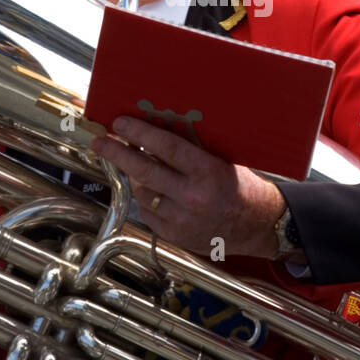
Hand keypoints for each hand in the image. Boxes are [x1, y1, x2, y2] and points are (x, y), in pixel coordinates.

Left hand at [90, 116, 284, 258]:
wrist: (259, 226)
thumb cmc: (242, 188)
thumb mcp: (223, 161)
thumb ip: (192, 150)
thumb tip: (156, 131)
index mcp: (208, 173)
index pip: (166, 148)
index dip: (140, 134)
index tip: (121, 124)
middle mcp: (193, 197)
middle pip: (145, 171)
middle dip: (118, 154)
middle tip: (100, 141)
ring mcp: (182, 219)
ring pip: (143, 193)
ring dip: (134, 176)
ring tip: (132, 163)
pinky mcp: (175, 236)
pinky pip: (148, 212)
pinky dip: (146, 198)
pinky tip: (152, 189)